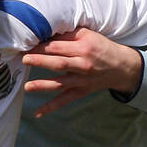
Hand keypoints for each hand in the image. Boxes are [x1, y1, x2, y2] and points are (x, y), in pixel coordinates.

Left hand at [22, 29, 141, 117]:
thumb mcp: (88, 35)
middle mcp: (82, 65)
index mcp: (84, 48)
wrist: (121, 67)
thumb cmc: (101, 47)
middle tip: (25, 59)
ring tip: (27, 86)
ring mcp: (81, 80)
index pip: (59, 46)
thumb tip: (46, 34)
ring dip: (43, 85)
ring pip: (60, 83)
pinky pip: (64, 100)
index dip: (42, 46)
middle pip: (59, 63)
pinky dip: (51, 107)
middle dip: (41, 61)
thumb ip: (68, 35)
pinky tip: (37, 113)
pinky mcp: (80, 92)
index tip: (28, 45)